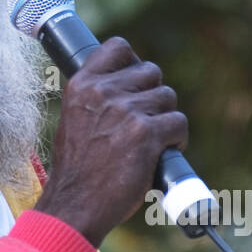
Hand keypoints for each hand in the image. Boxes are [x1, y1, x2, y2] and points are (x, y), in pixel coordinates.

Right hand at [34, 37, 187, 248]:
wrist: (76, 204)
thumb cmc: (77, 168)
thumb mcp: (73, 119)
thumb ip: (96, 98)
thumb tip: (126, 84)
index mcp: (82, 85)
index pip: (118, 47)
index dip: (133, 63)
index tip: (134, 82)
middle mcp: (103, 92)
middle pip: (150, 72)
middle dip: (152, 96)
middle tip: (144, 121)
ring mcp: (126, 111)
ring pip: (167, 98)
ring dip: (165, 119)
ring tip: (152, 141)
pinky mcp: (146, 133)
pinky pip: (178, 123)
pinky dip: (177, 139)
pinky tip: (162, 152)